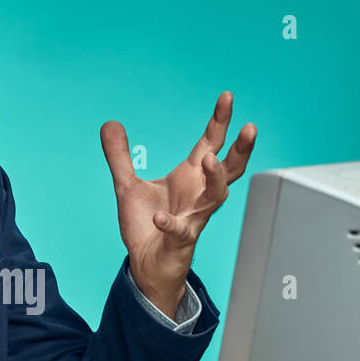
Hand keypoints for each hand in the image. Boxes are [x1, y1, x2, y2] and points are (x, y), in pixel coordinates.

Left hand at [101, 92, 255, 316]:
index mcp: (188, 177)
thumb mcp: (126, 186)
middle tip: (249, 127)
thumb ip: (119, 156)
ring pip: (215, 197)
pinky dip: (170, 223)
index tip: (227, 96)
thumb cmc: (146, 225)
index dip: (220, 121)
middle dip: (241, 149)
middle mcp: (197, 195)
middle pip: (229, 168)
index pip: (210, 143)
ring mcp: (192, 217)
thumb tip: (109, 124)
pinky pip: (179, 230)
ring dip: (216, 179)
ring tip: (209, 160)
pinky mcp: (180, 240)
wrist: (145, 263)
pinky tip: (159, 217)